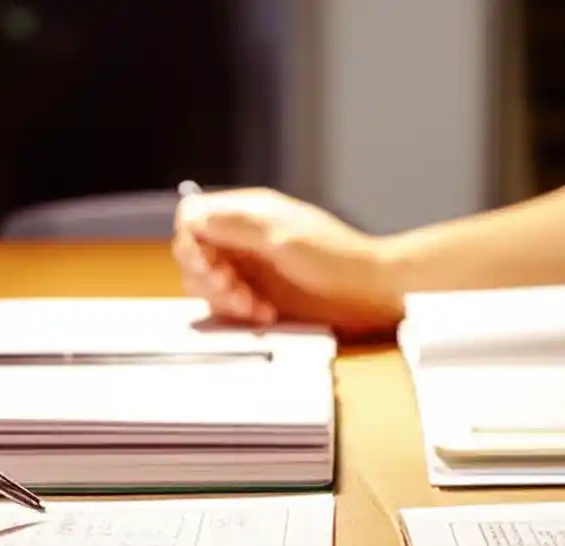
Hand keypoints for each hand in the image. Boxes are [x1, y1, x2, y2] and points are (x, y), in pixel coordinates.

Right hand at [172, 187, 403, 336]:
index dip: (192, 242)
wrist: (372, 291)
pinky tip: (264, 314)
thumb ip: (236, 226)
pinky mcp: (259, 295)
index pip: (193, 217)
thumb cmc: (338, 260)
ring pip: (207, 283)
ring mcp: (251, 268)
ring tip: (253, 306)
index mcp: (248, 213)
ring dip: (223, 299)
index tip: (211, 264)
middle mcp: (244, 238)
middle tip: (234, 289)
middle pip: (193, 253)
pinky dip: (238, 313)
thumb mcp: (283, 238)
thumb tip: (194, 216)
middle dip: (207, 276)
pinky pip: (228, 306)